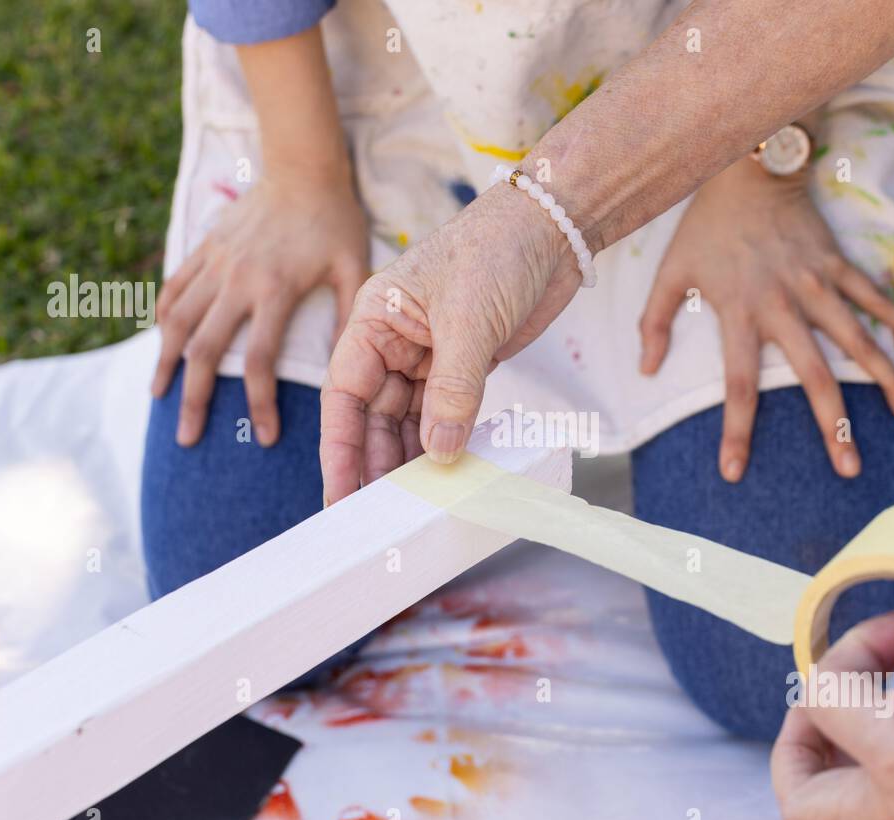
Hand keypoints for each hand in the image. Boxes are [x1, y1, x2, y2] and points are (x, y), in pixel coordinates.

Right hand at [152, 173, 368, 446]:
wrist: (303, 166)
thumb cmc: (336, 221)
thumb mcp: (356, 269)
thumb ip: (350, 318)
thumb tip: (347, 368)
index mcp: (275, 291)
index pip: (260, 361)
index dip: (259, 404)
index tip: (262, 438)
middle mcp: (236, 280)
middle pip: (204, 351)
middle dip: (195, 400)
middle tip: (188, 439)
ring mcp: (215, 264)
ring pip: (177, 322)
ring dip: (165, 364)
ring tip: (159, 398)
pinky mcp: (204, 248)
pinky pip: (173, 289)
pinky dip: (162, 320)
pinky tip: (160, 345)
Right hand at [319, 184, 579, 504]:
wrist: (553, 229)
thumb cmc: (498, 249)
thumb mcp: (470, 320)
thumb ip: (453, 390)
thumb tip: (440, 453)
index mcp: (375, 319)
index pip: (344, 394)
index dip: (340, 448)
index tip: (340, 494)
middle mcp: (393, 340)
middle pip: (372, 416)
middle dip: (374, 464)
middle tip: (380, 516)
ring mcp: (428, 355)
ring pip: (408, 421)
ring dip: (411, 461)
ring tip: (413, 505)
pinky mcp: (464, 366)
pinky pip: (444, 416)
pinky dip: (445, 445)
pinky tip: (446, 475)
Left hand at [639, 159, 893, 480]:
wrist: (750, 168)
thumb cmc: (706, 225)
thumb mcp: (670, 272)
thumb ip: (654, 323)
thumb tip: (644, 370)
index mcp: (740, 314)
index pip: (738, 386)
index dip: (736, 431)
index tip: (734, 471)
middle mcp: (784, 306)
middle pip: (814, 378)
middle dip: (834, 426)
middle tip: (849, 469)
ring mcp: (818, 285)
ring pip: (858, 342)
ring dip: (884, 381)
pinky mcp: (839, 265)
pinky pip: (874, 299)